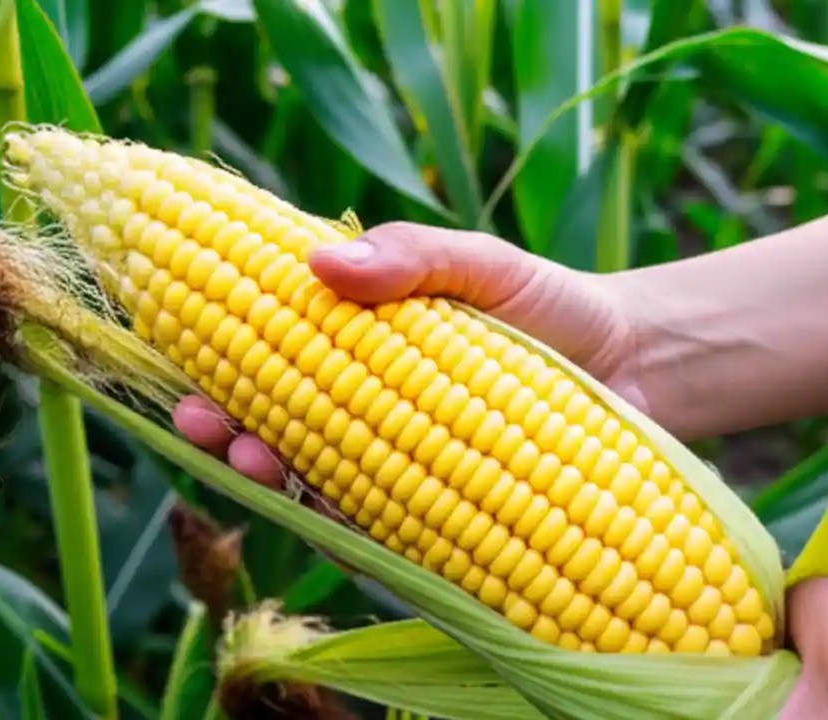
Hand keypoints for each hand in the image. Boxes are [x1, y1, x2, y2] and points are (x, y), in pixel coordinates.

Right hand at [172, 221, 640, 487]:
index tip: (185, 372)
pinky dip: (346, 531)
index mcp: (363, 349)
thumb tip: (319, 262)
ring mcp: (401, 469)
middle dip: (230, 433)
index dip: (218, 368)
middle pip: (277, 427)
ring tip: (260, 463)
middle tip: (213, 427)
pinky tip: (326, 518)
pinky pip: (379, 534)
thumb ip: (412, 255)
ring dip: (274, 481)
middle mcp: (370, 413)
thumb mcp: (481, 263)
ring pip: (314, 484)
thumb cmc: (552, 305)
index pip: (270, 358)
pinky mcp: (440, 520)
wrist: (641, 368)